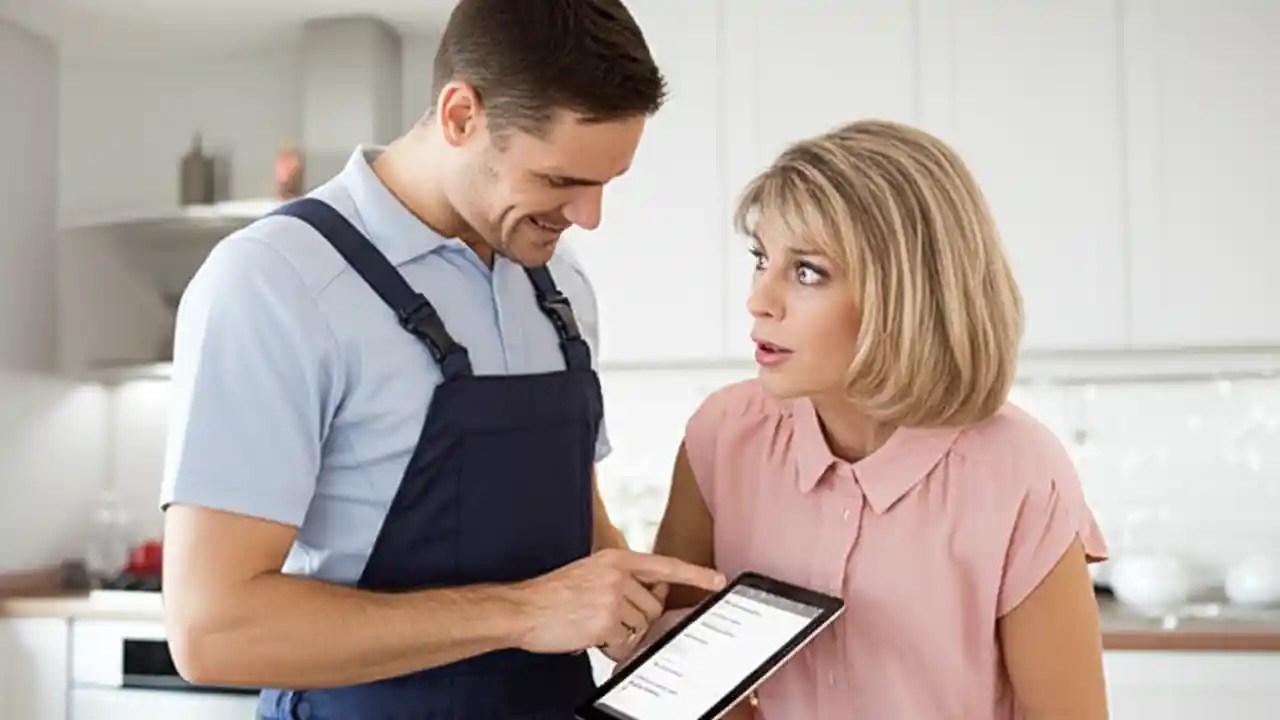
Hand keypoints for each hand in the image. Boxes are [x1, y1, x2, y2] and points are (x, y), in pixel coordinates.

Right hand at [511, 549, 724, 655]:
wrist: (523, 608)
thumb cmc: (554, 594)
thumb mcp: (592, 573)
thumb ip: (624, 579)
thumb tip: (656, 593)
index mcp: (616, 559)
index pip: (665, 566)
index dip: (694, 574)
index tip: (717, 580)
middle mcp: (618, 575)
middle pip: (653, 607)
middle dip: (636, 619)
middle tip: (605, 617)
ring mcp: (612, 599)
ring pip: (640, 627)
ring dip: (621, 634)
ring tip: (592, 624)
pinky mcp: (605, 623)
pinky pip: (624, 644)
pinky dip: (609, 647)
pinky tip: (589, 635)